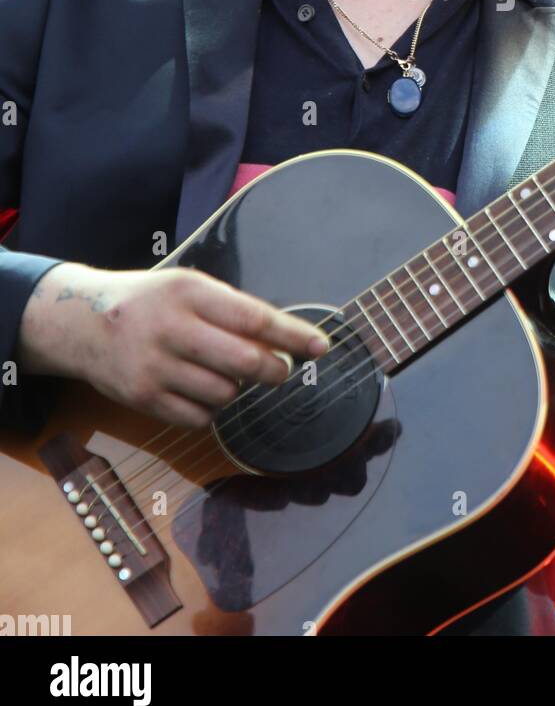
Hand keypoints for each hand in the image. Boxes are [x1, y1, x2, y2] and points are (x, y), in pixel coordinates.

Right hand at [16, 262, 330, 428]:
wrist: (82, 323)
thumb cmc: (151, 303)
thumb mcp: (189, 288)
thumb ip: (232, 311)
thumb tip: (286, 340)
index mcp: (188, 292)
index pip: (254, 317)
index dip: (293, 335)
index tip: (321, 346)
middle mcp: (171, 329)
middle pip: (245, 362)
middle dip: (274, 370)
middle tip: (280, 369)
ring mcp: (154, 367)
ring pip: (225, 393)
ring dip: (238, 388)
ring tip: (224, 371)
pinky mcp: (142, 398)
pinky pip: (200, 417)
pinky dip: (211, 408)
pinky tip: (200, 388)